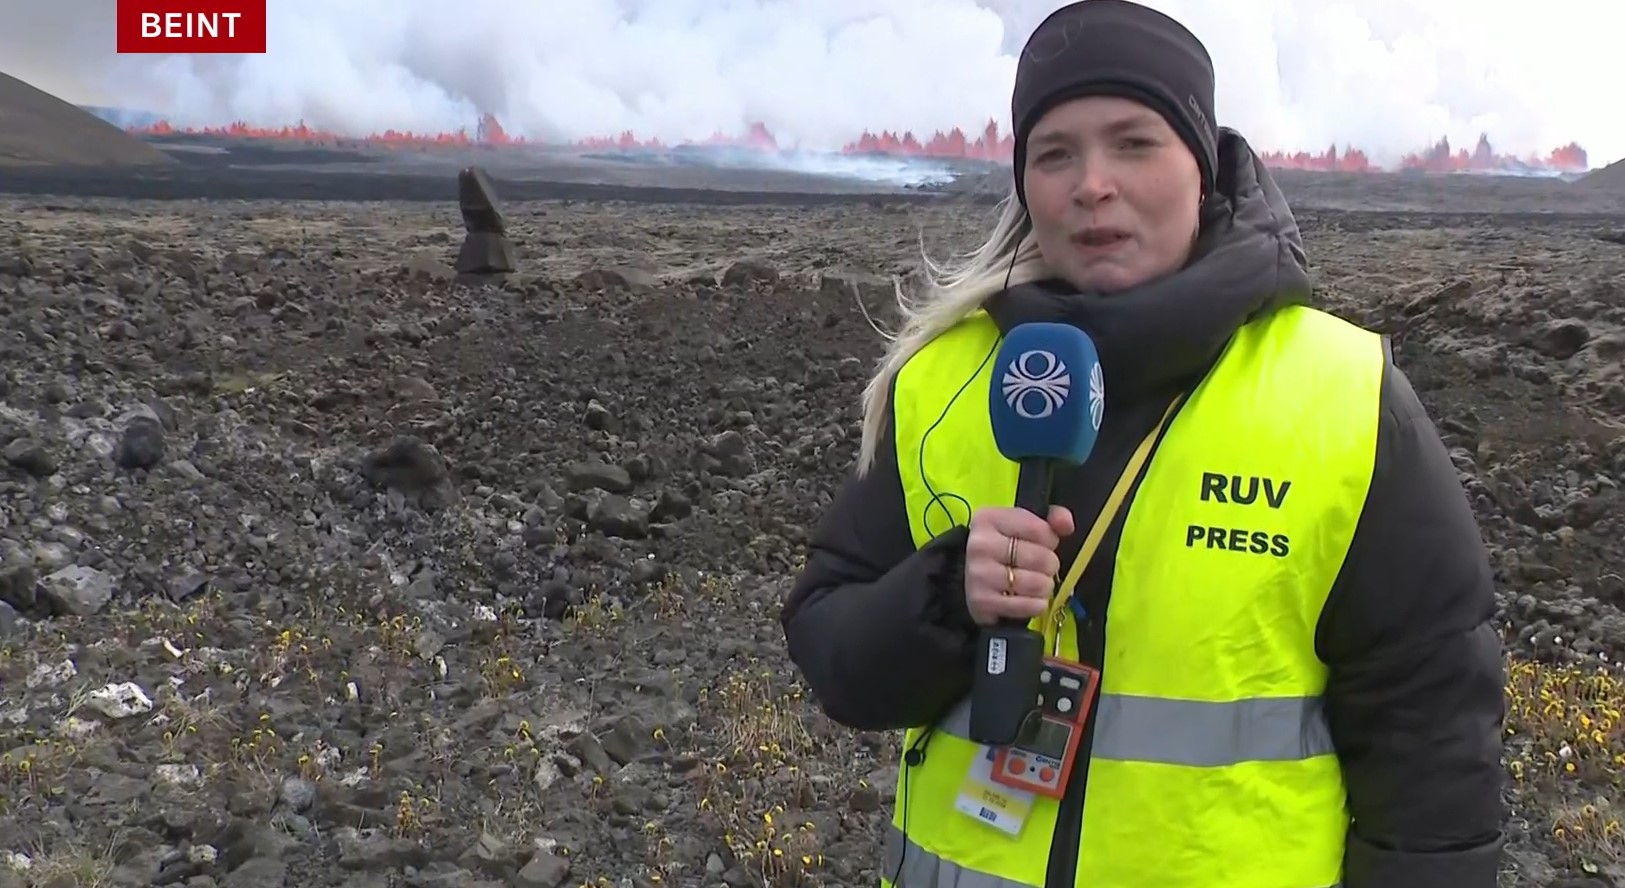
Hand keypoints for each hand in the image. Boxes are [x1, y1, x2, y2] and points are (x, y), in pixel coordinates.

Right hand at [963, 505, 1075, 626]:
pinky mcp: (983, 602)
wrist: (962, 578)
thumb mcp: (1020, 525)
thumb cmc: (1000, 550)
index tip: (1041, 545)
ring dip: (1044, 586)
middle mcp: (981, 545)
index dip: (1050, 540)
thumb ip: (1050, 519)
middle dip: (1049, 565)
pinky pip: (1030, 606)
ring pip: (1038, 584)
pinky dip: (1036, 605)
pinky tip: (1028, 598)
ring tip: (1035, 583)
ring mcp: (980, 575)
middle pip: (1042, 559)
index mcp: (989, 519)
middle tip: (1039, 568)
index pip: (1040, 530)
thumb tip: (1066, 525)